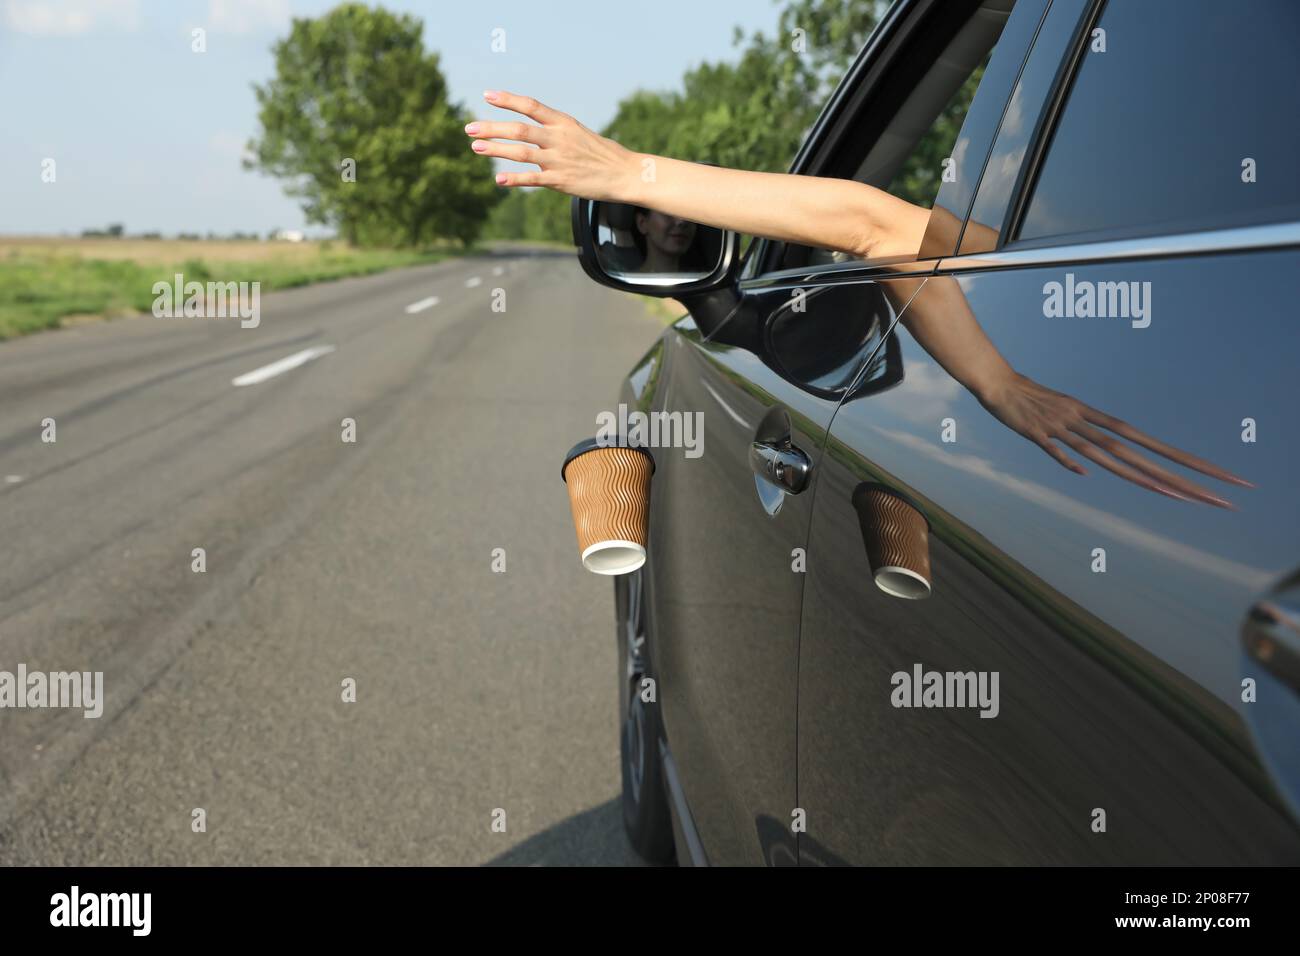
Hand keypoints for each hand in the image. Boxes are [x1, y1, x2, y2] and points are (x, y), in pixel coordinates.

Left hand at [465, 90, 639, 201]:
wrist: (625, 174)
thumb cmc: (601, 154)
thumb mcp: (578, 133)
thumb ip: (554, 131)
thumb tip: (533, 129)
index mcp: (563, 123)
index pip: (531, 106)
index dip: (508, 100)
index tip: (487, 95)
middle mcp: (559, 138)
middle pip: (519, 129)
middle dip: (491, 127)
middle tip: (468, 127)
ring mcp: (559, 160)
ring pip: (521, 152)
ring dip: (496, 149)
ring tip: (475, 147)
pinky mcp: (561, 181)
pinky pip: (533, 179)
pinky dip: (515, 179)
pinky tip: (498, 179)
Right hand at [976, 371, 1251, 507]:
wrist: (996, 381)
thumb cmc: (1028, 399)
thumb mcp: (1062, 414)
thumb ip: (1080, 437)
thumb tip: (1092, 465)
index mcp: (1094, 417)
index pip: (1145, 440)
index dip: (1179, 457)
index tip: (1210, 475)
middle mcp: (1086, 422)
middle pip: (1138, 451)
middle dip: (1179, 473)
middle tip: (1214, 493)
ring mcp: (1062, 428)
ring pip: (1107, 452)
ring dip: (1141, 474)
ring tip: (1176, 493)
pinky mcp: (1036, 432)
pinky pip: (1055, 448)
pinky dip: (1069, 459)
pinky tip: (1087, 473)